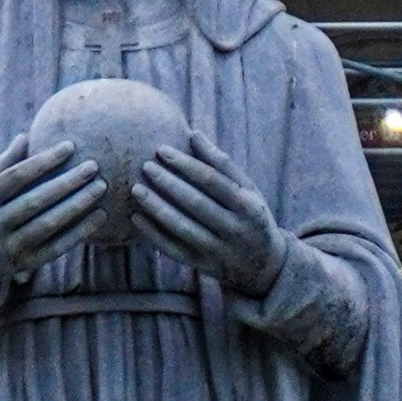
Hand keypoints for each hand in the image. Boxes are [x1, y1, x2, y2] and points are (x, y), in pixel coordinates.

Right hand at [0, 133, 103, 297]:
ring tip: (100, 187)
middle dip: (67, 182)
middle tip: (93, 166)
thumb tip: (26, 136)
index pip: (16, 177)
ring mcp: (9, 249)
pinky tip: (99, 216)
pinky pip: (57, 248)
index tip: (70, 145)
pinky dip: (79, 232)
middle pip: (35, 201)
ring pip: (49, 225)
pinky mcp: (24, 265)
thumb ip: (3, 164)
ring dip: (78, 206)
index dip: (43, 161)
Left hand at [130, 130, 289, 303]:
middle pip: (196, 204)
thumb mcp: (248, 189)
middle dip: (169, 183)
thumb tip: (193, 133)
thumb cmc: (252, 216)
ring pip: (183, 229)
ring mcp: (218, 250)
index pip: (212, 180)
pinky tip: (137, 217)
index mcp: (247, 205)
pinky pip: (174, 250)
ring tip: (137, 189)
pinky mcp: (203, 265)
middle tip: (145, 166)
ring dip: (158, 208)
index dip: (186, 164)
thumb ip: (222, 163)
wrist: (265, 267)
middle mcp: (234, 229)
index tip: (162, 149)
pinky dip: (154, 234)